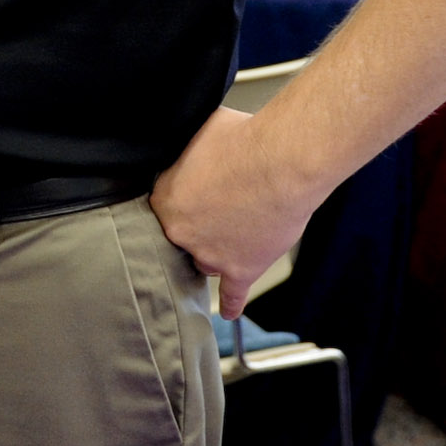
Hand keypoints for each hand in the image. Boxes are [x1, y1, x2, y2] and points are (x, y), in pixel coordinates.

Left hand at [149, 103, 320, 317]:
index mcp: (165, 200)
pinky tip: (227, 311)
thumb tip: (180, 146)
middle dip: (198, 225)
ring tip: (230, 238)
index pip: (163, 209)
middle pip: (183, 237)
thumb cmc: (244, 140)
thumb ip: (183, 150)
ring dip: (217, 250)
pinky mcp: (242, 268)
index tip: (194, 196)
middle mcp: (181, 232)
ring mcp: (211, 254)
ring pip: (206, 259)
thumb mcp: (197, 133)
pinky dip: (230, 302)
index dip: (182, 202)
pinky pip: (232, 293)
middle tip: (217, 211)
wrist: (283, 162)